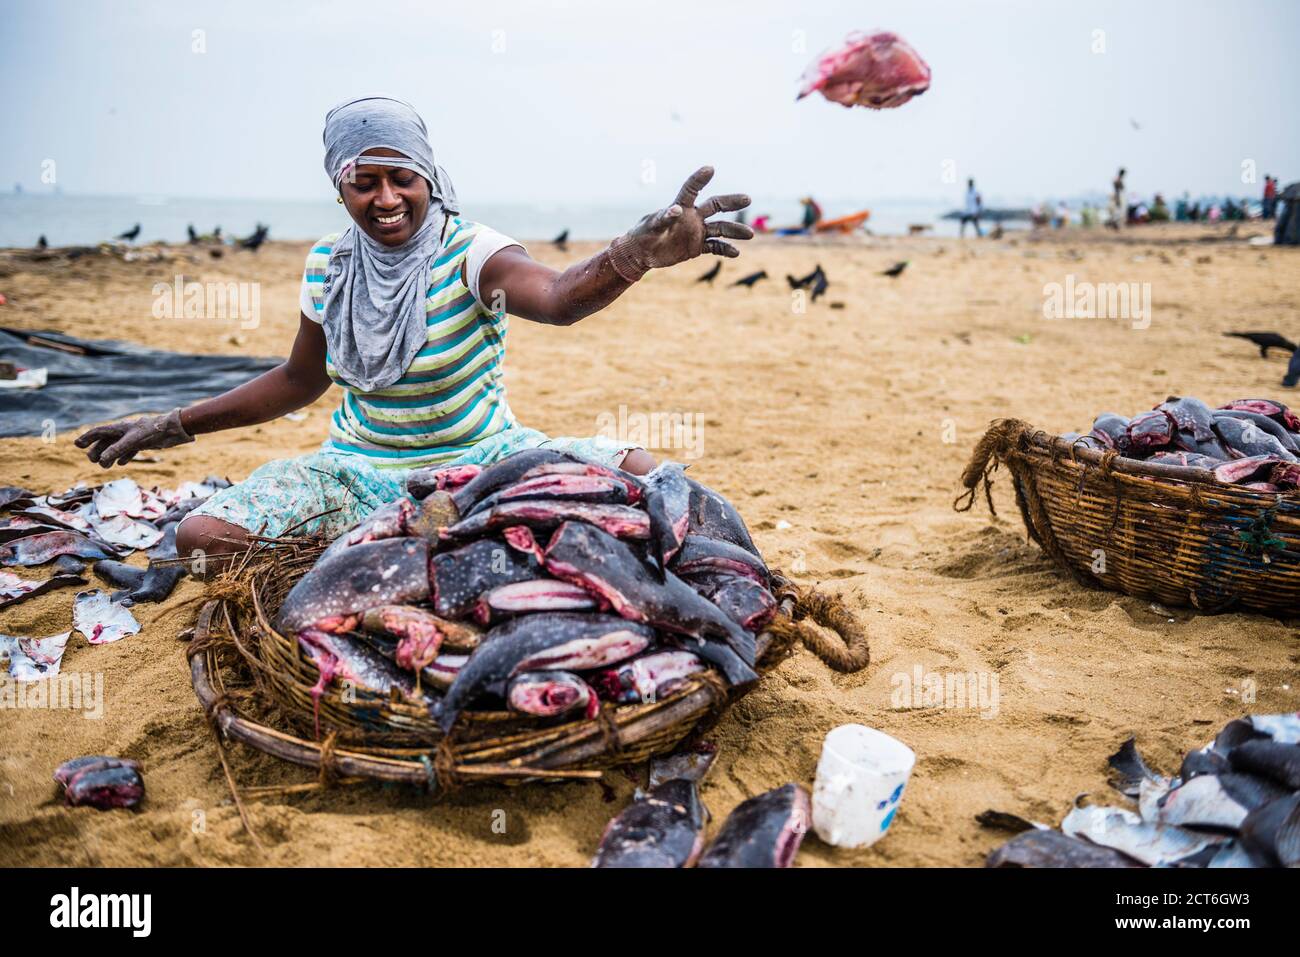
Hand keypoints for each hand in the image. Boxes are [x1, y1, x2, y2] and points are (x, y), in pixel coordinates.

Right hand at [74, 408, 193, 467]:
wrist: (174, 430)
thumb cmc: (154, 431)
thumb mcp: (133, 441)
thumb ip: (117, 449)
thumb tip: (102, 459)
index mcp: (121, 428)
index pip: (99, 432)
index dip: (87, 438)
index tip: (77, 444)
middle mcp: (125, 432)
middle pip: (106, 441)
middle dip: (97, 450)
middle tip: (92, 460)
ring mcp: (134, 437)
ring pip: (117, 447)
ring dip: (109, 456)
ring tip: (104, 466)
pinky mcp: (144, 443)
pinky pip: (130, 450)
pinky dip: (124, 456)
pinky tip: (121, 463)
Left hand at [606, 166, 752, 281]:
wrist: (643, 253)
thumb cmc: (643, 235)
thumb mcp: (651, 227)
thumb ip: (663, 217)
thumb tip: (676, 209)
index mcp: (681, 207)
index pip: (691, 189)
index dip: (700, 179)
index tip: (710, 169)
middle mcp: (692, 216)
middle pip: (715, 205)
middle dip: (731, 202)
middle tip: (747, 198)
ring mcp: (697, 231)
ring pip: (720, 228)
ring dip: (734, 231)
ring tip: (750, 234)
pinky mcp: (697, 246)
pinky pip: (715, 247)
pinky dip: (726, 249)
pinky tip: (736, 253)